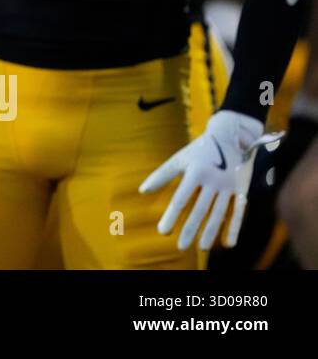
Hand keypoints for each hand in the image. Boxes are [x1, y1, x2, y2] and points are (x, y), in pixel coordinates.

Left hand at [140, 109, 279, 250]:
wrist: (230, 137)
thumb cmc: (199, 150)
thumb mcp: (180, 159)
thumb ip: (161, 175)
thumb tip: (142, 191)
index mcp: (196, 171)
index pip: (181, 198)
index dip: (172, 215)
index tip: (163, 231)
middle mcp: (213, 180)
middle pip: (200, 209)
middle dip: (190, 229)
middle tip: (181, 246)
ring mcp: (229, 186)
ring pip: (219, 213)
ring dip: (211, 232)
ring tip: (202, 247)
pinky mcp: (242, 190)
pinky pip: (238, 212)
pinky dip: (234, 228)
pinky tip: (228, 244)